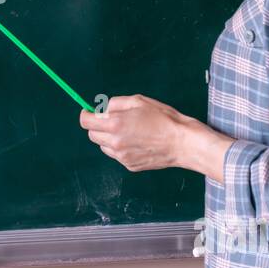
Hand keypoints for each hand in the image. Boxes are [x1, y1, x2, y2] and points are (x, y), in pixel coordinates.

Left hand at [80, 94, 235, 178]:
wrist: (182, 143)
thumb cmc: (163, 118)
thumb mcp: (139, 101)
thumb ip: (115, 103)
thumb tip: (102, 108)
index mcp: (115, 124)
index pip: (86, 122)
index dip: (86, 115)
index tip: (90, 112)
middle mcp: (115, 142)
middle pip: (92, 135)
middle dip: (98, 126)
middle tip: (113, 120)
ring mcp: (121, 157)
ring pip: (103, 146)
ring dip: (108, 138)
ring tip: (128, 131)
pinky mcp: (129, 166)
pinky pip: (116, 155)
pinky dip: (120, 148)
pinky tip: (137, 142)